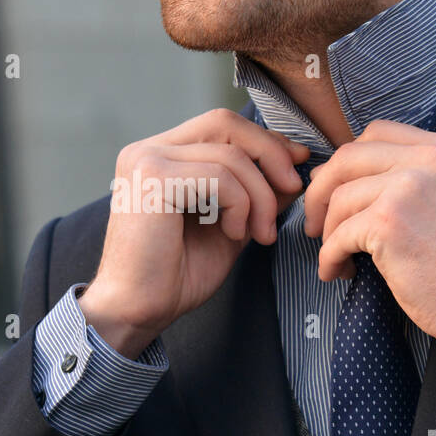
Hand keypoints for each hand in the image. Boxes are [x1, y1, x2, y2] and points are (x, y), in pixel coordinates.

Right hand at [79, 108, 309, 356]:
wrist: (138, 311)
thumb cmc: (176, 275)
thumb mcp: (232, 224)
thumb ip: (256, 192)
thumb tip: (297, 163)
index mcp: (160, 156)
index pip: (220, 126)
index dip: (264, 141)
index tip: (296, 167)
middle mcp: (147, 150)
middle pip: (224, 124)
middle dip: (270, 154)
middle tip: (293, 189)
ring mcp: (146, 161)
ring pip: (230, 156)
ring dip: (260, 197)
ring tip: (259, 234)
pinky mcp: (152, 179)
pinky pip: (219, 177)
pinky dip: (240, 206)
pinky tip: (232, 233)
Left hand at [302, 119, 435, 350]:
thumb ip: (412, 177)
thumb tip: (340, 175)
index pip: (377, 133)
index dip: (347, 162)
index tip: (334, 190)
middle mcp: (431, 158)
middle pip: (348, 157)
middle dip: (321, 191)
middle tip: (316, 224)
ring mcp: (409, 186)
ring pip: (340, 198)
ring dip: (328, 231)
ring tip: (338, 257)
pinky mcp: (389, 220)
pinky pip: (339, 234)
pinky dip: (330, 257)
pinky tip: (337, 272)